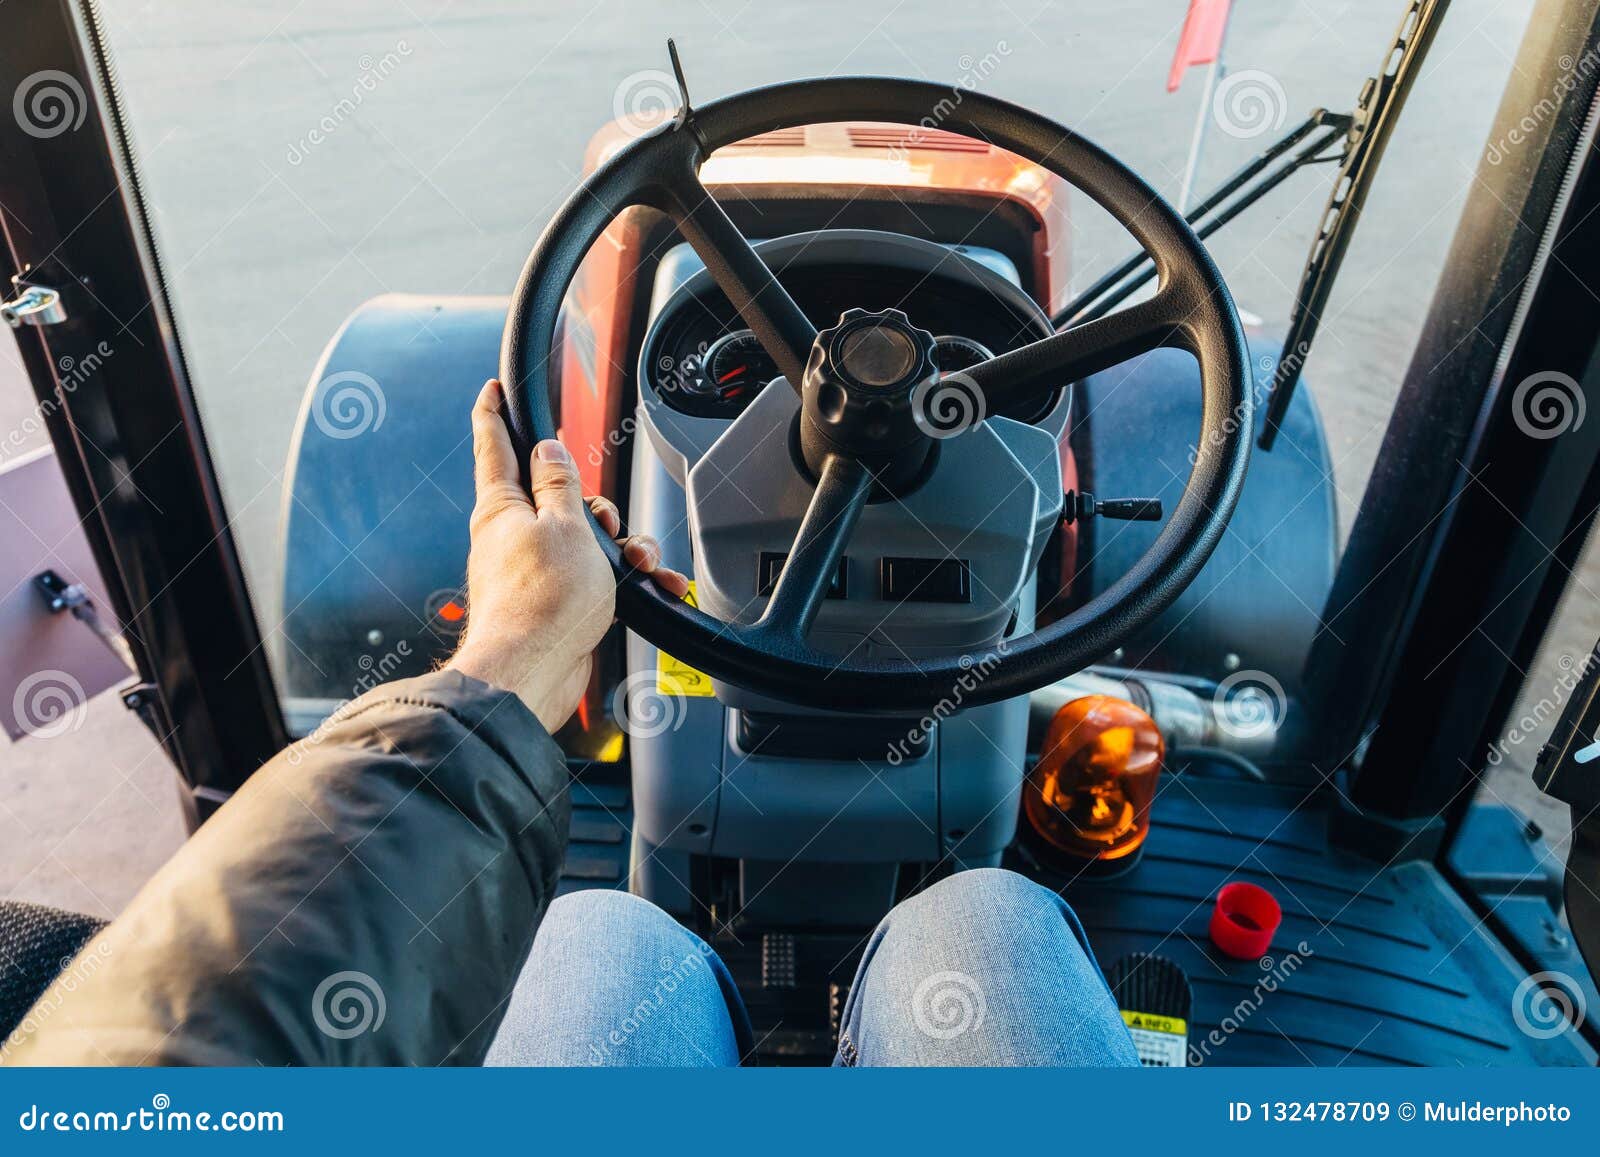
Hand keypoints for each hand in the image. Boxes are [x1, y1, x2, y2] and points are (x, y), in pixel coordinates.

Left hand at [447, 379, 688, 730]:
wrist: (534, 674)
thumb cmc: (543, 602)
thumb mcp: (565, 525)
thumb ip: (560, 484)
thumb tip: (550, 450)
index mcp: (503, 507)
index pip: (495, 444)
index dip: (494, 413)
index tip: (493, 390)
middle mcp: (510, 536)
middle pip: (555, 497)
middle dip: (596, 504)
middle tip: (609, 522)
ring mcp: (531, 571)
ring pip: (582, 540)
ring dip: (620, 548)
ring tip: (639, 564)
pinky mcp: (553, 603)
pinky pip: (591, 578)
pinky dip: (622, 581)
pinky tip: (651, 589)